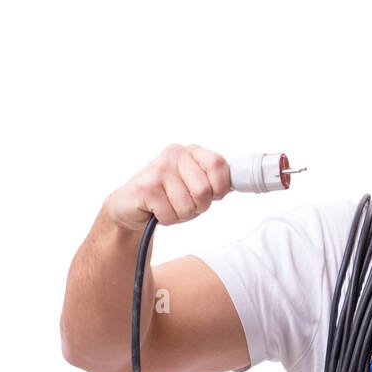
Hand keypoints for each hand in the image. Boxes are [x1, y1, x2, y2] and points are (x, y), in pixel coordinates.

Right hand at [104, 143, 233, 230]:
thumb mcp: (195, 184)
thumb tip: (240, 182)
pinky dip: (167, 220)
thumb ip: (216, 182)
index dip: (221, 186)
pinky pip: (171, 215)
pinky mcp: (146, 187)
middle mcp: (175, 154)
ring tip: (169, 206)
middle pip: (204, 191)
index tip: (215, 195)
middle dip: (198, 206)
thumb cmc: (169, 195)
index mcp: (191, 151)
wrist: (131, 205)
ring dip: (182, 215)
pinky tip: (157, 210)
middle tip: (185, 203)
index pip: (219, 164)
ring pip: (188, 206)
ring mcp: (158, 169)